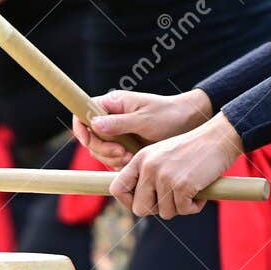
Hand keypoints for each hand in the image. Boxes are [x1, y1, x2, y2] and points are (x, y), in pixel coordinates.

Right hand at [71, 89, 213, 168]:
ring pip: (100, 152)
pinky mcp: (124, 147)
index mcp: (111, 105)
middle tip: (122, 154)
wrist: (188, 124)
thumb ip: (119, 123)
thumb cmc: (168, 115)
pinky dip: (120, 164)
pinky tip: (133, 162)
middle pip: (90, 139)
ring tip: (130, 158)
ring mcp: (116, 134)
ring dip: (112, 159)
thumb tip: (94, 124)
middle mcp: (110, 119)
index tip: (92, 142)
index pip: (82, 114)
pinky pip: (113, 160)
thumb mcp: (144, 119)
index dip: (81, 130)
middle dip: (103, 150)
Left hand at [109, 114, 243, 218]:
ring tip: (190, 191)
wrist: (218, 138)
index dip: (128, 202)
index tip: (144, 202)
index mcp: (140, 159)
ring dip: (180, 207)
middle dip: (157, 210)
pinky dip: (194, 207)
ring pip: (164, 213)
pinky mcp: (182, 185)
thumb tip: (137, 206)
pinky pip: (184, 211)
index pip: (117, 188)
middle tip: (172, 200)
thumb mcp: (161, 156)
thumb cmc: (192, 150)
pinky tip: (200, 193)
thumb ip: (146, 175)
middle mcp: (149, 167)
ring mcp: (165, 176)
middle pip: (139, 209)